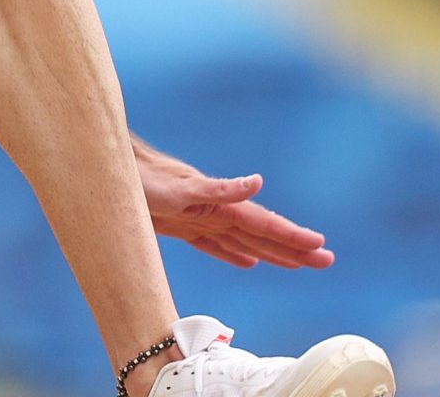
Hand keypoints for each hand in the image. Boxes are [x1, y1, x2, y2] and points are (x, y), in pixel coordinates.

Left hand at [138, 146, 335, 270]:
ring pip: (245, 242)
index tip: (320, 247)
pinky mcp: (183, 225)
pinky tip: (249, 262)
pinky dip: (235, 255)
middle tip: (327, 261)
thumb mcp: (181, 188)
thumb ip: (220, 188)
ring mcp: (201, 218)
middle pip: (262, 235)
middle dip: (294, 249)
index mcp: (221, 203)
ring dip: (272, 253)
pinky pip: (216, 245)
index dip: (292, 237)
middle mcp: (217, 210)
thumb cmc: (144, 178)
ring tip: (299, 265)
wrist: (112, 173)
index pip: (264, 224)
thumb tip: (258, 182)